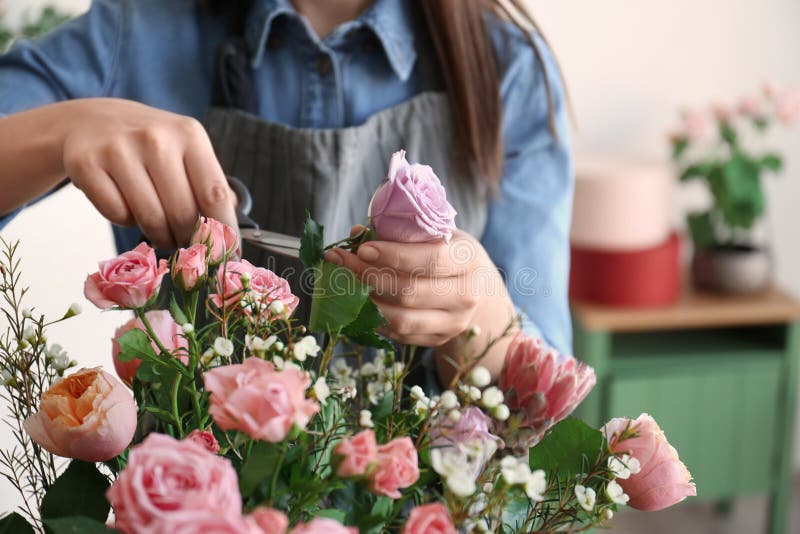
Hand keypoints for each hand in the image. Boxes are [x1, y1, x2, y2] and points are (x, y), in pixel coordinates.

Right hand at [59, 98, 236, 248]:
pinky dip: (125, 220)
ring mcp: (119, 149)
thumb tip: (230, 231)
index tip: (227, 255)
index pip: (215, 195)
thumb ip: (210, 184)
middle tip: (186, 245)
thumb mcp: (186, 149)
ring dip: (159, 236)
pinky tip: (127, 205)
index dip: (223, 231)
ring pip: (150, 219)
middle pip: (183, 213)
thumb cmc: (148, 142)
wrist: (91, 120)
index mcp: (189, 135)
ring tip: (160, 231)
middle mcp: (156, 138)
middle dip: (187, 239)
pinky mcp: (86, 163)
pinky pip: (116, 215)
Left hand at [324, 227, 511, 347]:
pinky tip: (358, 302)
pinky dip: (375, 319)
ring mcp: (454, 323)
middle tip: (342, 261)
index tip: (363, 248)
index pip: (431, 260)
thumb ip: (400, 232)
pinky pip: (399, 334)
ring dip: (366, 302)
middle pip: (410, 292)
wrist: (478, 288)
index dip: (394, 255)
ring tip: (343, 284)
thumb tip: (356, 233)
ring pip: (402, 319)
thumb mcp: (435, 234)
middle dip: (369, 276)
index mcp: (468, 261)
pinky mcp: (439, 340)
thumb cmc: (449, 252)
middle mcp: (466, 295)